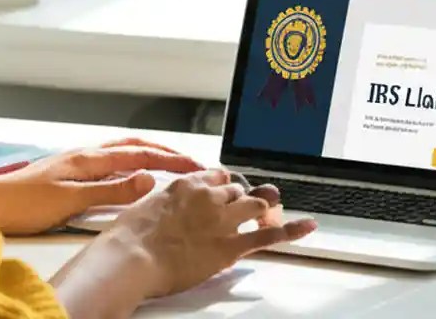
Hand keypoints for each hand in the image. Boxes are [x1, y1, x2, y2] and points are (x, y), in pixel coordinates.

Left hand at [0, 138, 203, 235]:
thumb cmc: (22, 203)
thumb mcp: (71, 200)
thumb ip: (112, 190)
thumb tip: (149, 178)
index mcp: (90, 159)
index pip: (141, 155)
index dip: (171, 160)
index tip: (196, 167)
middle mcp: (86, 155)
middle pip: (135, 147)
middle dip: (166, 153)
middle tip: (192, 164)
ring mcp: (78, 163)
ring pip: (123, 153)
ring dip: (150, 156)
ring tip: (171, 165)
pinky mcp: (70, 174)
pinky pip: (112, 164)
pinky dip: (132, 166)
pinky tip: (133, 176)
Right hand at [50, 170, 317, 316]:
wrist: (131, 258)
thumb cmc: (128, 238)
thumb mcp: (142, 206)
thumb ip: (161, 201)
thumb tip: (161, 206)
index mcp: (188, 184)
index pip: (218, 176)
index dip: (224, 186)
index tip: (225, 193)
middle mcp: (210, 196)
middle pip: (239, 191)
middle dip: (245, 200)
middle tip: (246, 210)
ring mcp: (223, 219)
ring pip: (257, 205)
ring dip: (262, 210)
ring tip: (267, 216)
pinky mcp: (231, 245)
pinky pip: (268, 235)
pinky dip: (292, 230)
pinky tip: (307, 226)